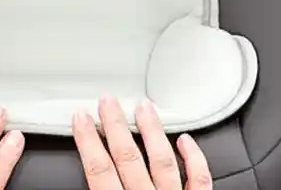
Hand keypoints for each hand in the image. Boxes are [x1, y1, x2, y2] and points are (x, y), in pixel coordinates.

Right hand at [72, 96, 212, 189]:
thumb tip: (90, 176)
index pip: (99, 170)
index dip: (88, 141)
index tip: (81, 118)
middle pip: (128, 158)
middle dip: (115, 125)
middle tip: (108, 101)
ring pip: (162, 161)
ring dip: (151, 131)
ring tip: (143, 106)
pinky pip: (199, 180)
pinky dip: (194, 158)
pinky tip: (186, 140)